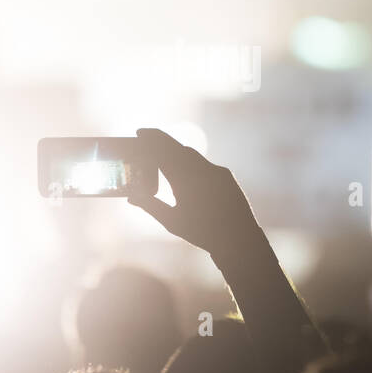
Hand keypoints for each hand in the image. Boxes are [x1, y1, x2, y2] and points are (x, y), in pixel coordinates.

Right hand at [128, 128, 266, 258]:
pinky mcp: (227, 176)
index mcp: (186, 180)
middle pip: (178, 147)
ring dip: (176, 151)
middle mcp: (203, 170)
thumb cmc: (203, 233)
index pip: (164, 151)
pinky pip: (205, 164)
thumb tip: (131, 197)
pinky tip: (184, 168)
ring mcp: (217, 171)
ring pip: (192, 155)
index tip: (140, 133)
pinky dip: (191, 162)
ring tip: (162, 155)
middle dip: (162, 141)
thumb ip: (150, 206)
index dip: (151, 139)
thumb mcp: (172, 221)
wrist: (240, 239)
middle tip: (146, 138)